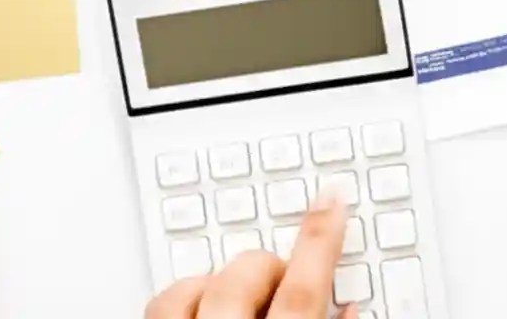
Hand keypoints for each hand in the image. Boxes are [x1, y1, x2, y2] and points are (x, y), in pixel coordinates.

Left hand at [145, 192, 358, 317]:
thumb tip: (349, 310)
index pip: (302, 290)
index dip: (319, 239)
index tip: (331, 199)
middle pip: (245, 274)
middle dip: (267, 265)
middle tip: (283, 278)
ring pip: (192, 285)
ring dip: (219, 280)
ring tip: (241, 296)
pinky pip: (157, 307)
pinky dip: (182, 297)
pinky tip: (198, 307)